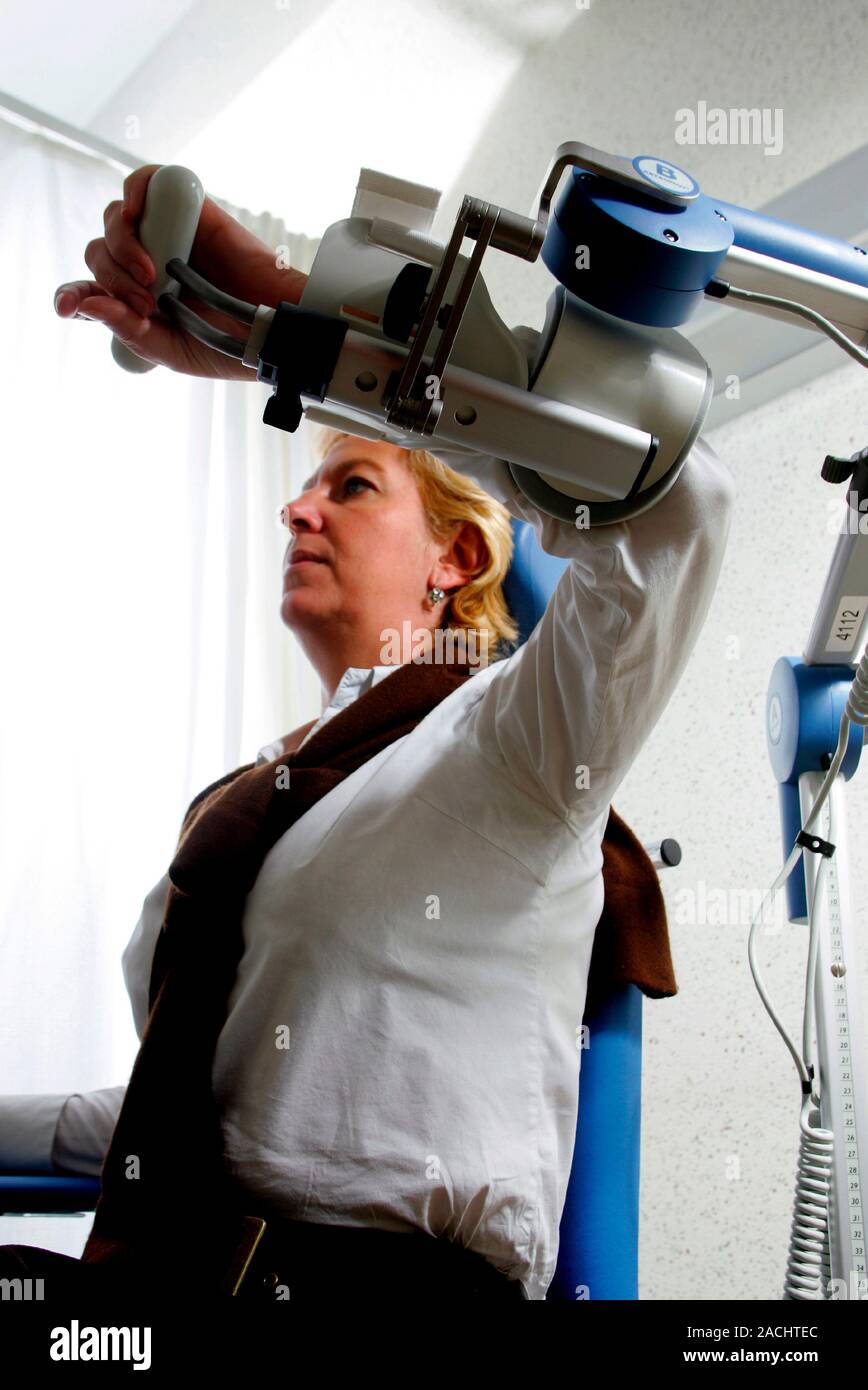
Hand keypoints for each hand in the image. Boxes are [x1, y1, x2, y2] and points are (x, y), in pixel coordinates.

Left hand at [53, 164, 308, 379]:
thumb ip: (127, 330)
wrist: (273, 327)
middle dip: (111, 278)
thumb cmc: (228, 345)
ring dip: (120, 245)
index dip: (71, 295)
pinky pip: (146, 182)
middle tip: (145, 301)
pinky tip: (136, 217)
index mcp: (139, 302)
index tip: (69, 307)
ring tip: (150, 274)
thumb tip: (89, 304)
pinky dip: (132, 192)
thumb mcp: (169, 350)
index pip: (88, 290)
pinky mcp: (188, 210)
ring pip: (116, 219)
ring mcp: (166, 235)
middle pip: (99, 253)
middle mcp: (146, 265)